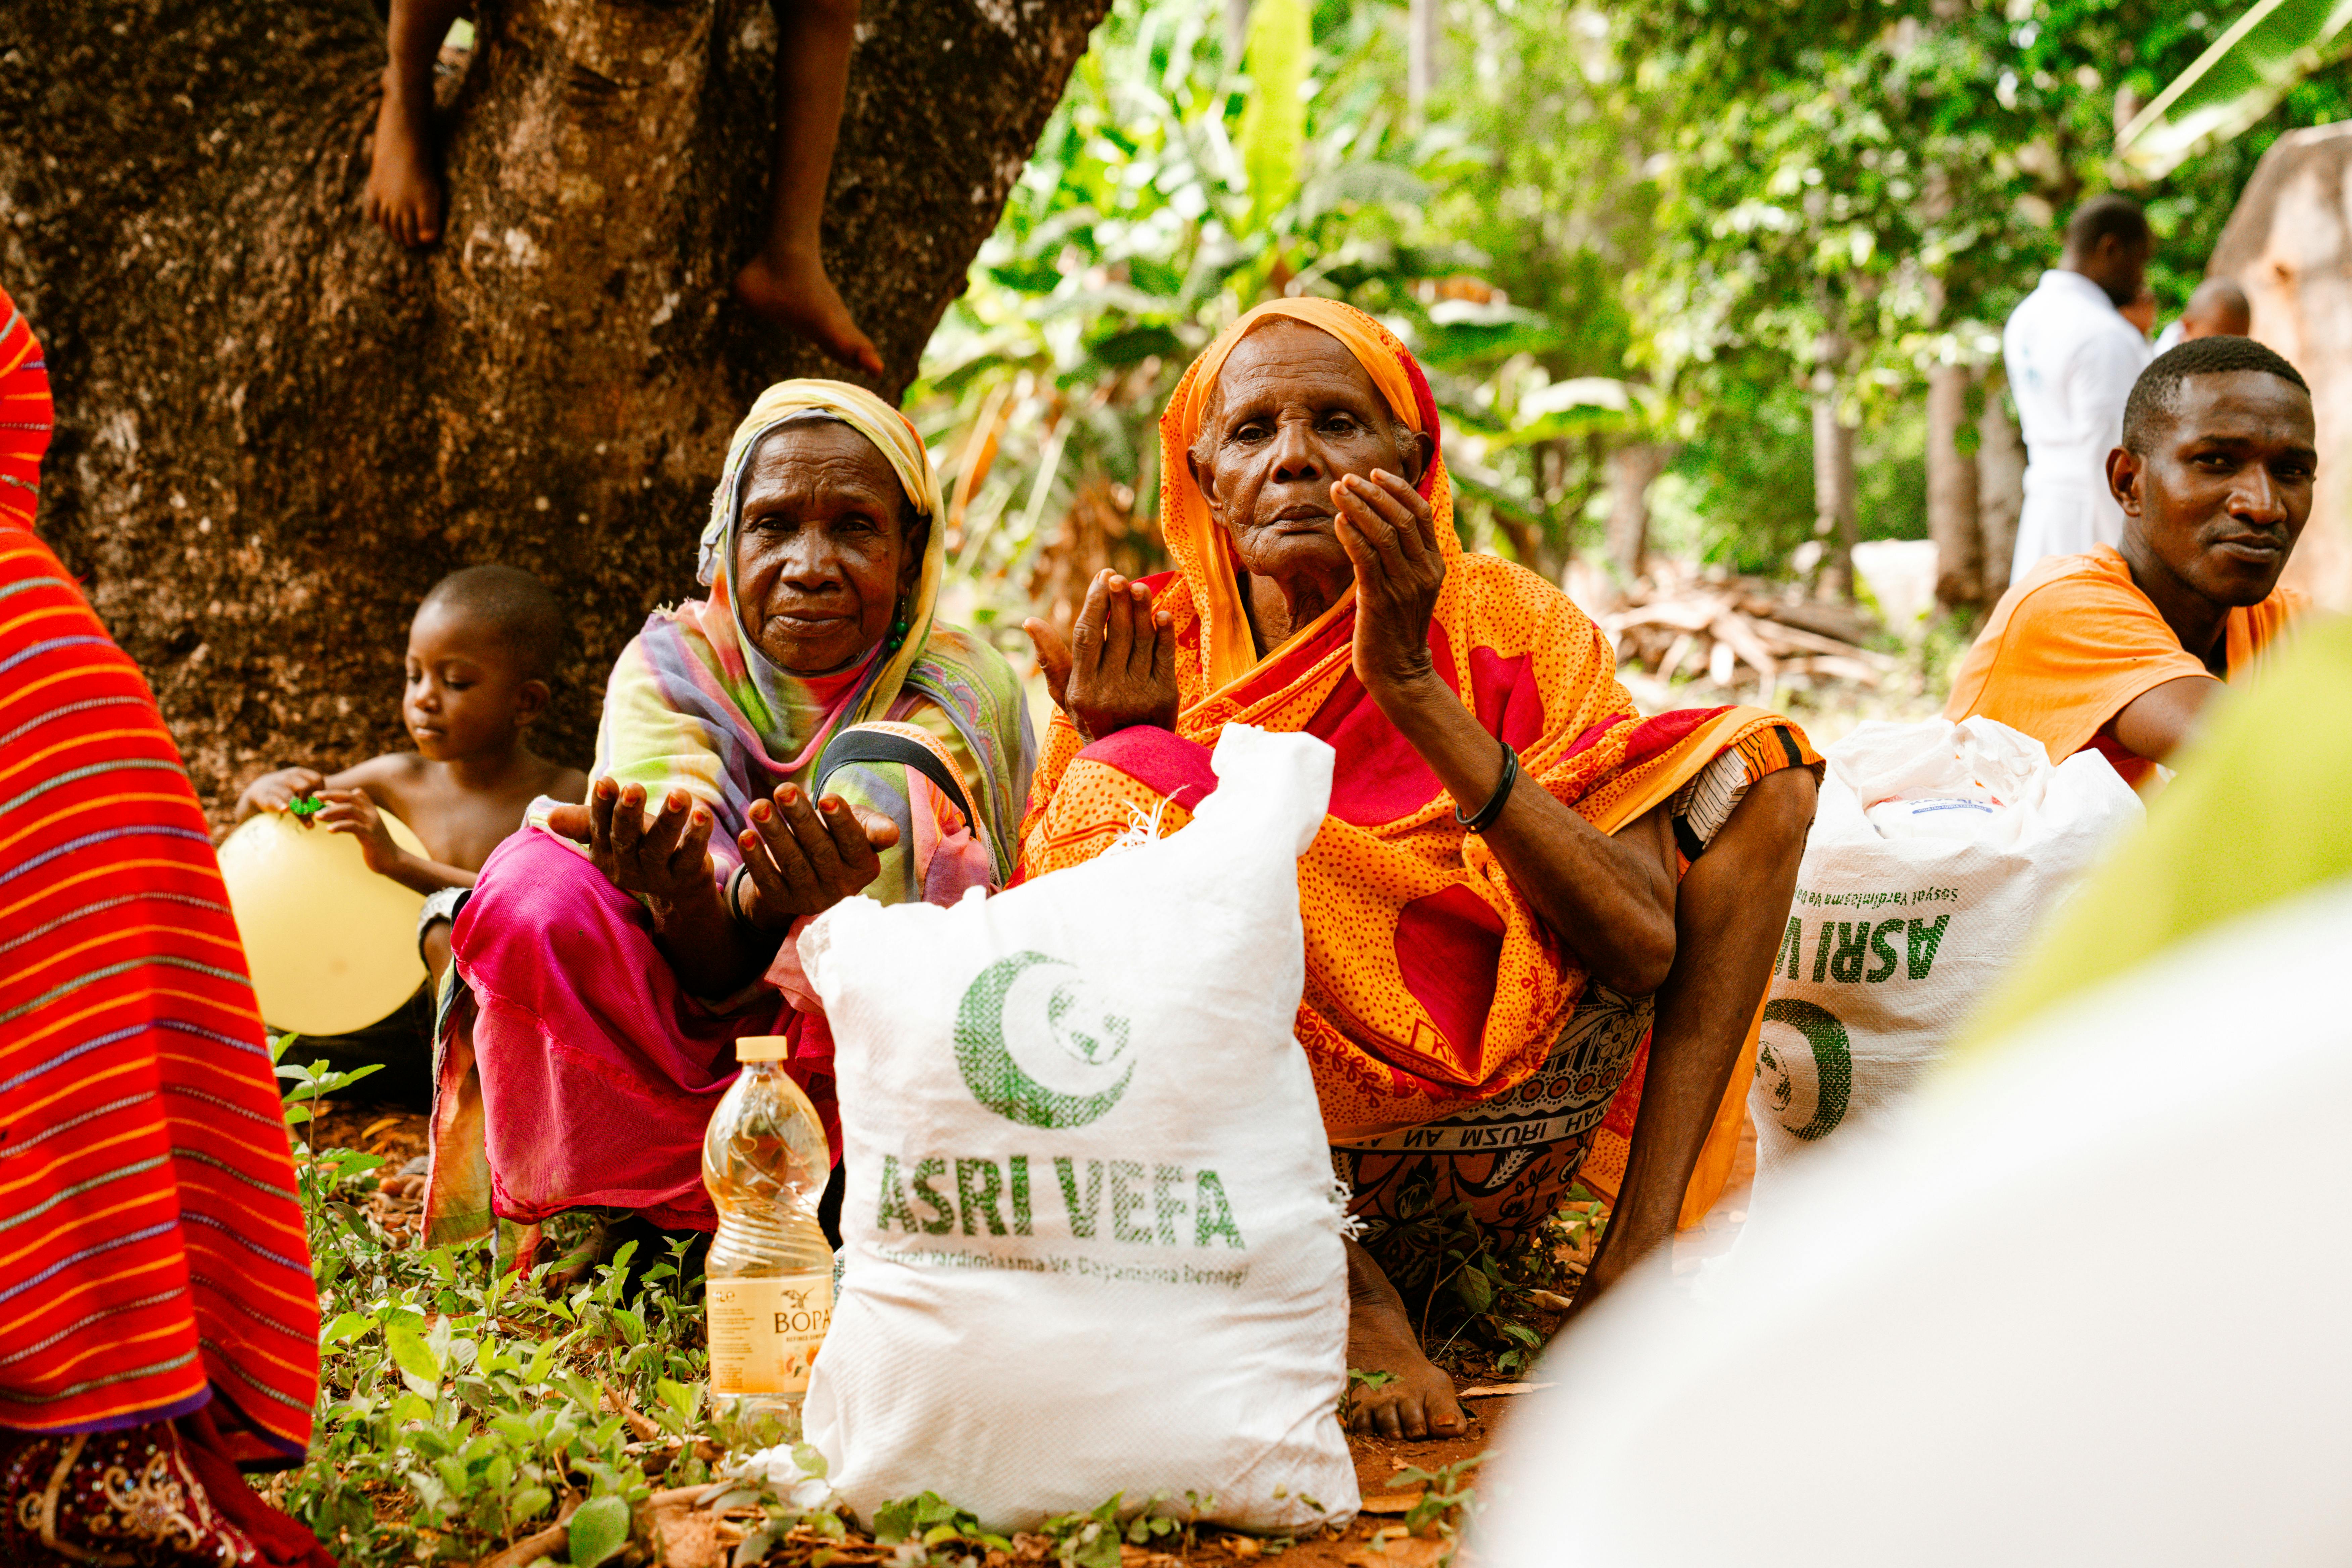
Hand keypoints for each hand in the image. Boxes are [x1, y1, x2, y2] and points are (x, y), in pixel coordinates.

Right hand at [243, 766, 325, 821]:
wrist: (259, 791)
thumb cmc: (286, 792)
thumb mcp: (299, 789)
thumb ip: (312, 797)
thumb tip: (330, 812)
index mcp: (299, 773)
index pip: (317, 779)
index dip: (323, 792)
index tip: (324, 805)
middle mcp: (288, 777)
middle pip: (305, 787)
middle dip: (313, 803)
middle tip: (318, 816)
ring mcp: (276, 785)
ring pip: (291, 796)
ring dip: (301, 811)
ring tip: (310, 824)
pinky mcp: (265, 796)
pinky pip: (274, 799)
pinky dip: (281, 804)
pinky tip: (285, 810)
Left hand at [312, 788, 404, 874]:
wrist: (392, 859)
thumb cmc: (375, 843)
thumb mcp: (366, 825)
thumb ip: (357, 812)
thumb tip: (343, 800)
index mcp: (370, 809)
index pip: (350, 795)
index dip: (334, 793)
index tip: (318, 794)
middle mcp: (371, 813)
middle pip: (349, 798)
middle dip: (330, 796)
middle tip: (314, 798)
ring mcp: (371, 823)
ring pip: (349, 810)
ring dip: (331, 811)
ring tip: (317, 816)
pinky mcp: (370, 835)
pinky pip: (352, 826)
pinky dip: (339, 826)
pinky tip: (329, 830)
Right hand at [548, 777, 718, 911]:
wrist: (677, 884)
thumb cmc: (639, 844)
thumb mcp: (610, 831)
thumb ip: (584, 820)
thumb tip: (550, 817)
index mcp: (605, 851)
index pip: (600, 826)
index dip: (601, 805)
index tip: (606, 781)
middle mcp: (627, 865)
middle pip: (625, 838)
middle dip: (628, 813)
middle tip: (635, 788)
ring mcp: (657, 874)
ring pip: (659, 847)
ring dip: (669, 820)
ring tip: (680, 794)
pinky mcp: (686, 875)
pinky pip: (691, 855)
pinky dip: (697, 835)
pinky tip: (703, 814)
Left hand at [735, 783, 900, 928]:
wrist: (811, 873)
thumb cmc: (839, 839)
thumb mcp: (860, 830)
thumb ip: (874, 828)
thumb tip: (891, 834)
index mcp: (863, 866)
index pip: (853, 843)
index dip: (840, 820)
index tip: (826, 797)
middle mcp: (839, 886)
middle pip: (819, 849)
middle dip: (800, 818)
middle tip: (783, 790)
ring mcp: (809, 896)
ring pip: (792, 863)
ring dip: (774, 833)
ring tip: (758, 806)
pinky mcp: (782, 900)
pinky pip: (767, 880)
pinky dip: (755, 858)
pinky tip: (746, 835)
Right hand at [1024, 570, 1179, 743]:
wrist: (1128, 758)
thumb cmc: (1092, 719)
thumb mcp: (1065, 695)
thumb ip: (1050, 659)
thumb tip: (1029, 621)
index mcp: (1082, 688)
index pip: (1087, 635)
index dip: (1095, 603)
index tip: (1102, 578)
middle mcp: (1109, 690)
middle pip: (1116, 634)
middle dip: (1119, 601)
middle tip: (1120, 577)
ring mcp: (1138, 693)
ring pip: (1142, 641)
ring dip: (1142, 610)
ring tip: (1140, 587)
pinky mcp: (1164, 696)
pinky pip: (1164, 657)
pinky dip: (1164, 634)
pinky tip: (1162, 614)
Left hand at [1332, 468, 1444, 699]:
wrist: (1398, 671)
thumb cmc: (1396, 625)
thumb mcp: (1409, 585)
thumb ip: (1403, 554)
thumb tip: (1382, 517)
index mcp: (1435, 564)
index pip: (1422, 513)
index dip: (1399, 489)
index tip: (1376, 473)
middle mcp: (1424, 572)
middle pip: (1402, 518)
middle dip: (1373, 492)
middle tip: (1347, 477)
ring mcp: (1404, 587)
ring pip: (1384, 534)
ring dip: (1358, 507)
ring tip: (1337, 491)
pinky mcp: (1380, 601)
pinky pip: (1366, 559)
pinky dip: (1351, 536)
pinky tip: (1338, 521)